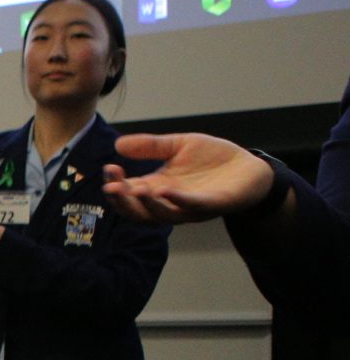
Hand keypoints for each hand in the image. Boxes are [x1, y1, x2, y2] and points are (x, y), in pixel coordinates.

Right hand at [101, 133, 275, 224]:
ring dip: (146, 204)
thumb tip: (118, 144)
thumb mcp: (179, 145)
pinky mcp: (212, 205)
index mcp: (159, 187)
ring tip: (135, 189)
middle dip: (122, 201)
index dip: (116, 183)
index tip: (109, 167)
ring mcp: (189, 207)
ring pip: (161, 215)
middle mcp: (170, 202)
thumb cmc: (214, 159)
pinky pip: (191, 206)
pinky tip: (165, 190)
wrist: (250, 168)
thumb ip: (151, 146)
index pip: (129, 192)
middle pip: (138, 211)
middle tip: (111, 187)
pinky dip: (176, 199)